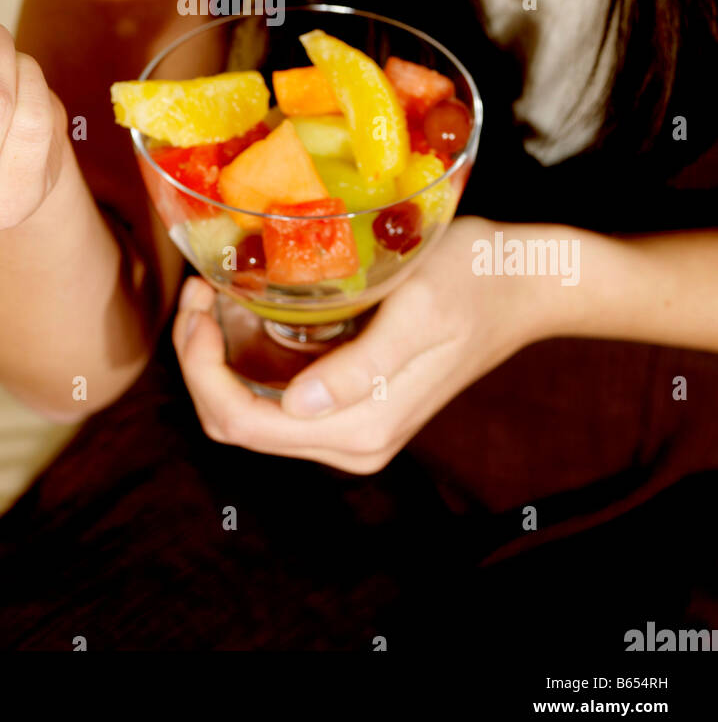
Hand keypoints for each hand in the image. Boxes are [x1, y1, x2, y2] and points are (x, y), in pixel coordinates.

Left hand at [173, 216, 566, 473]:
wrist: (523, 281)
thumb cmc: (473, 280)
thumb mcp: (418, 311)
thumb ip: (361, 368)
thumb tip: (298, 406)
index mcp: (360, 428)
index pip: (242, 422)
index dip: (200, 369)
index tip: (199, 302)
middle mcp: (348, 440)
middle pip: (234, 421)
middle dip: (198, 360)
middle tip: (197, 290)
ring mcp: (346, 423)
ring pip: (246, 409)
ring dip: (215, 355)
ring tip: (211, 289)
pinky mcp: (348, 398)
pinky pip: (272, 393)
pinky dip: (242, 354)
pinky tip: (240, 304)